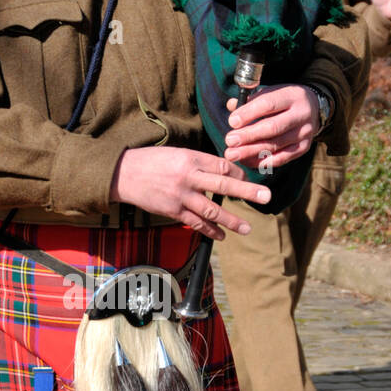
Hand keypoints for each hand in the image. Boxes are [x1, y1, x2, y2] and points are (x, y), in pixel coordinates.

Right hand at [110, 145, 272, 240]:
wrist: (124, 174)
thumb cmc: (152, 162)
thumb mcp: (177, 154)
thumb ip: (199, 163)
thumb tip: (223, 172)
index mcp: (191, 158)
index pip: (222, 166)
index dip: (239, 174)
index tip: (251, 180)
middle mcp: (188, 176)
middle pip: (223, 185)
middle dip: (247, 192)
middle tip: (266, 197)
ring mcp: (181, 195)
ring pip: (212, 210)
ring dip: (231, 221)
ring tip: (247, 228)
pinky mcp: (173, 211)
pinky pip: (196, 223)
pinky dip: (210, 230)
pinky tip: (222, 235)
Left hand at [223, 84, 319, 171]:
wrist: (314, 109)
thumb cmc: (283, 101)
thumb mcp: (271, 93)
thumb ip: (251, 100)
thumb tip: (231, 106)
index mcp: (292, 95)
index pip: (268, 104)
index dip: (249, 114)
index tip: (232, 122)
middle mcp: (301, 114)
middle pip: (272, 127)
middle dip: (248, 136)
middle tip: (229, 141)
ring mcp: (304, 132)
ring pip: (275, 145)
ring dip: (251, 151)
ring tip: (232, 154)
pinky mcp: (304, 147)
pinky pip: (282, 158)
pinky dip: (264, 162)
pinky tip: (247, 161)